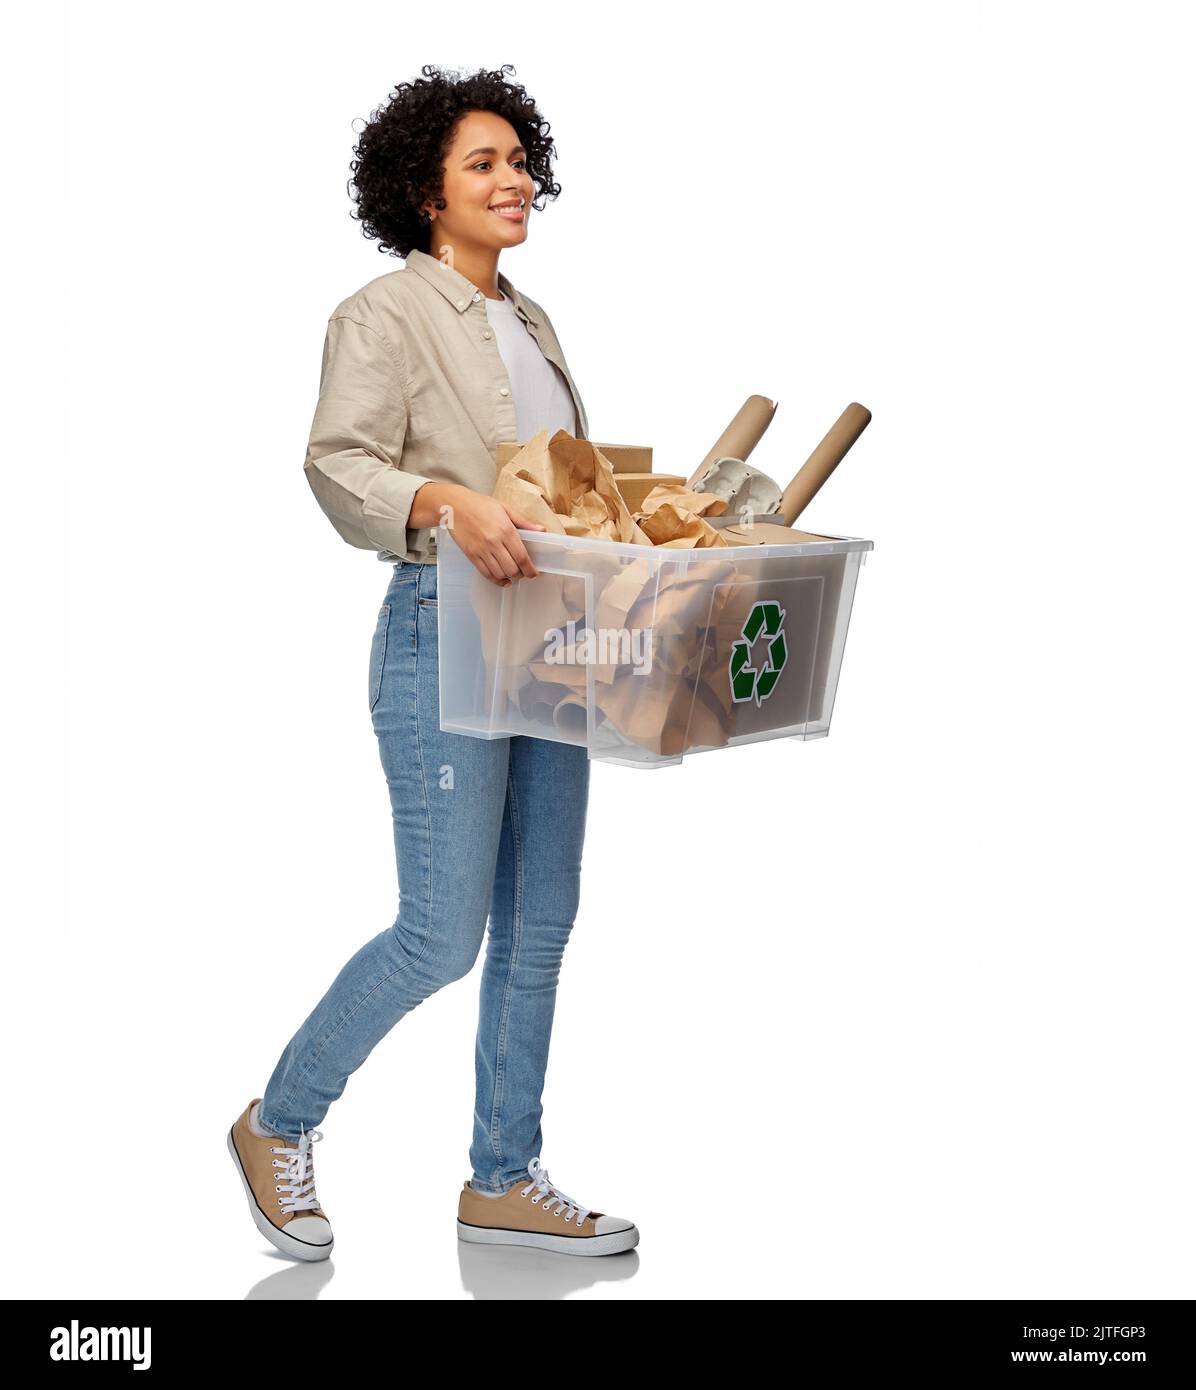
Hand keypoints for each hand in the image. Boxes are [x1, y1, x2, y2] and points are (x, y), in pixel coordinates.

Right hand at [412, 483, 546, 585]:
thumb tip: (542, 530)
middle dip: (521, 574)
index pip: (522, 556)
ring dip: (508, 576)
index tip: (534, 573)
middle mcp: (494, 542)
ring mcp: (481, 550)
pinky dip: (496, 580)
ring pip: (499, 573)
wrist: (455, 506)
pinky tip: (502, 579)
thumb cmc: (480, 505)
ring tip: (512, 572)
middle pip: (512, 568)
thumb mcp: (505, 509)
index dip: (530, 569)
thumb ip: (524, 522)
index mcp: (505, 529)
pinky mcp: (471, 555)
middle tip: (523, 571)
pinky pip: (485, 573)